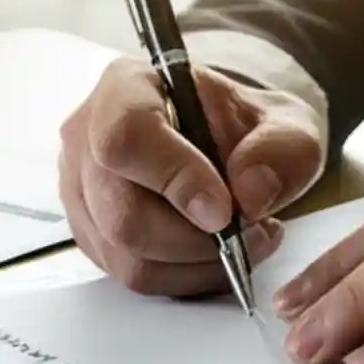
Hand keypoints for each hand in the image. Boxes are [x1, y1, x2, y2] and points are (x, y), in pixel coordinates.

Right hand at [58, 57, 325, 296]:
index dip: (174, 178)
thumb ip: (280, 150)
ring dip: (195, 263)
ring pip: (125, 254)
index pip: (126, 136)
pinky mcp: (89, 232)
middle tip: (248, 230)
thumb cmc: (242, 127)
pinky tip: (214, 254)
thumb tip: (250, 193)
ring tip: (241, 241)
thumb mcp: (286, 123)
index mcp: (126, 88)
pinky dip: (183, 276)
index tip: (225, 208)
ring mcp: (78, 189)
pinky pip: (130, 274)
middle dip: (196, 239)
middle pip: (122, 214)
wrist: (222, 141)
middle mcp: (86, 136)